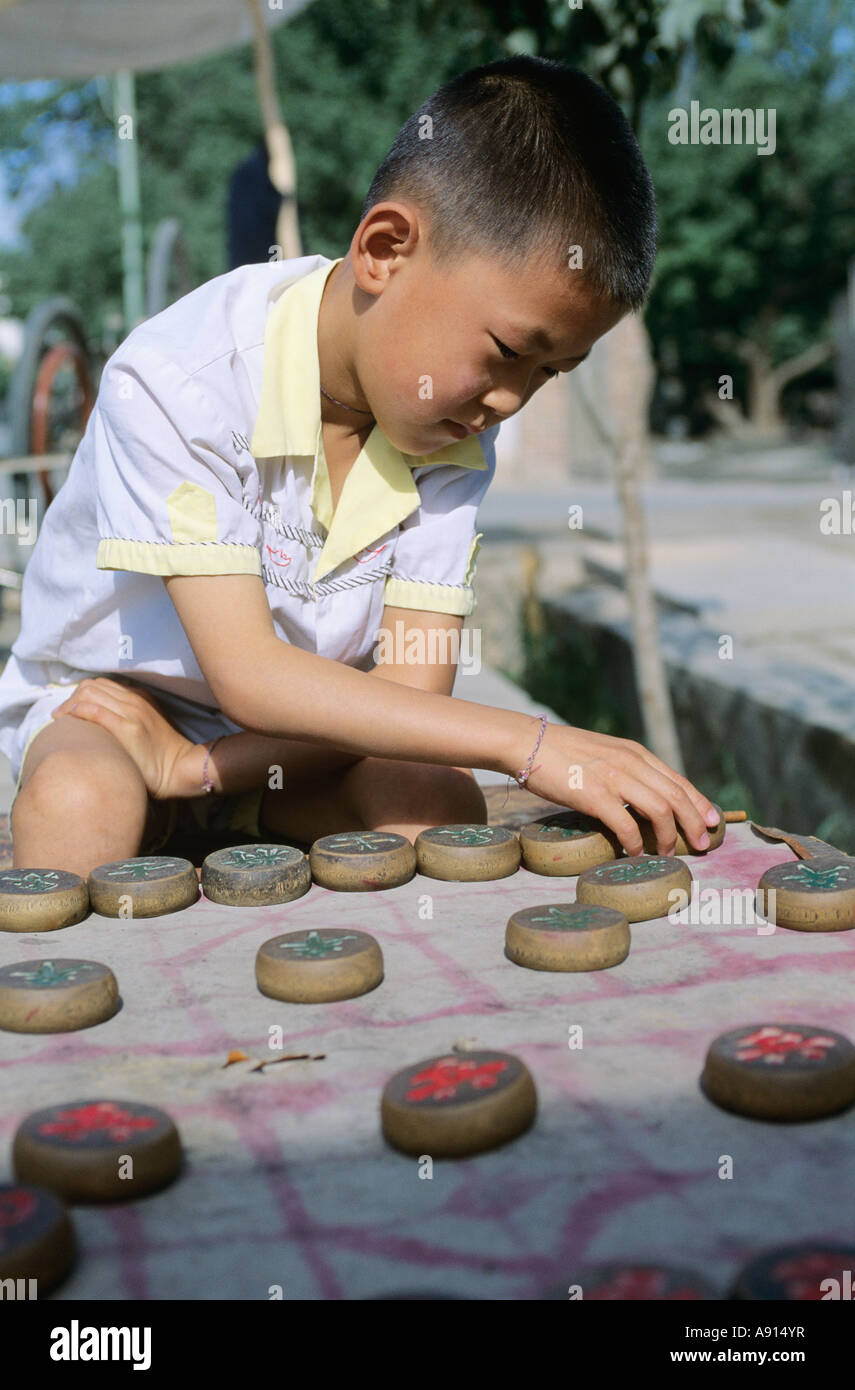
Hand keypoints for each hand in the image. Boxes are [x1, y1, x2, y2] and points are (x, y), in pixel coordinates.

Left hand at [50, 677, 200, 800]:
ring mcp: (132, 712)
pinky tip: (69, 720)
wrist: (180, 767)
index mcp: (139, 696)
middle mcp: (134, 700)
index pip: (100, 684)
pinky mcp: (129, 729)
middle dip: (71, 698)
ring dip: (69, 704)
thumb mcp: (146, 726)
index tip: (69, 711)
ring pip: (90, 694)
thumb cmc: (160, 755)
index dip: (79, 695)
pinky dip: (78, 711)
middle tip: (61, 717)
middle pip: (91, 686)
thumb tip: (98, 722)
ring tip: (61, 720)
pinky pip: (96, 711)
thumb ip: (127, 717)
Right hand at [515, 720, 719, 855]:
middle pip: (677, 796)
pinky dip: (635, 844)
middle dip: (694, 823)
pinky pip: (626, 825)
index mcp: (635, 753)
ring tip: (667, 853)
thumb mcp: (603, 753)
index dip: (699, 803)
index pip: (678, 780)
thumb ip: (625, 769)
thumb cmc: (560, 752)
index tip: (712, 821)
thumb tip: (642, 797)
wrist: (526, 743)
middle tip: (701, 845)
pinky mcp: (594, 795)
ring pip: (660, 809)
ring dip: (668, 836)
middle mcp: (631, 762)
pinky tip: (634, 854)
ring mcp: (614, 778)